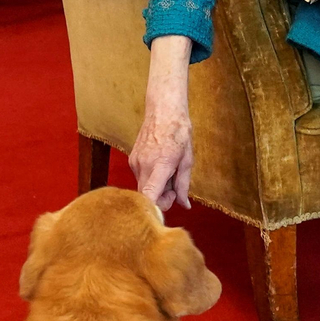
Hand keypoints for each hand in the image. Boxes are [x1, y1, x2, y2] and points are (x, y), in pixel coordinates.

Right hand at [130, 36, 192, 211]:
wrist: (163, 111)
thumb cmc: (179, 133)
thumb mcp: (187, 161)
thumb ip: (183, 186)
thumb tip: (184, 205)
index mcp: (159, 166)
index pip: (149, 197)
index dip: (156, 209)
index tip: (167, 208)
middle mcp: (143, 166)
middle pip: (146, 197)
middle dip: (161, 199)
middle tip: (174, 188)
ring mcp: (135, 163)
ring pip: (144, 187)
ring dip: (157, 188)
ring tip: (169, 172)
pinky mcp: (132, 160)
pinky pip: (141, 178)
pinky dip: (152, 179)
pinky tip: (161, 166)